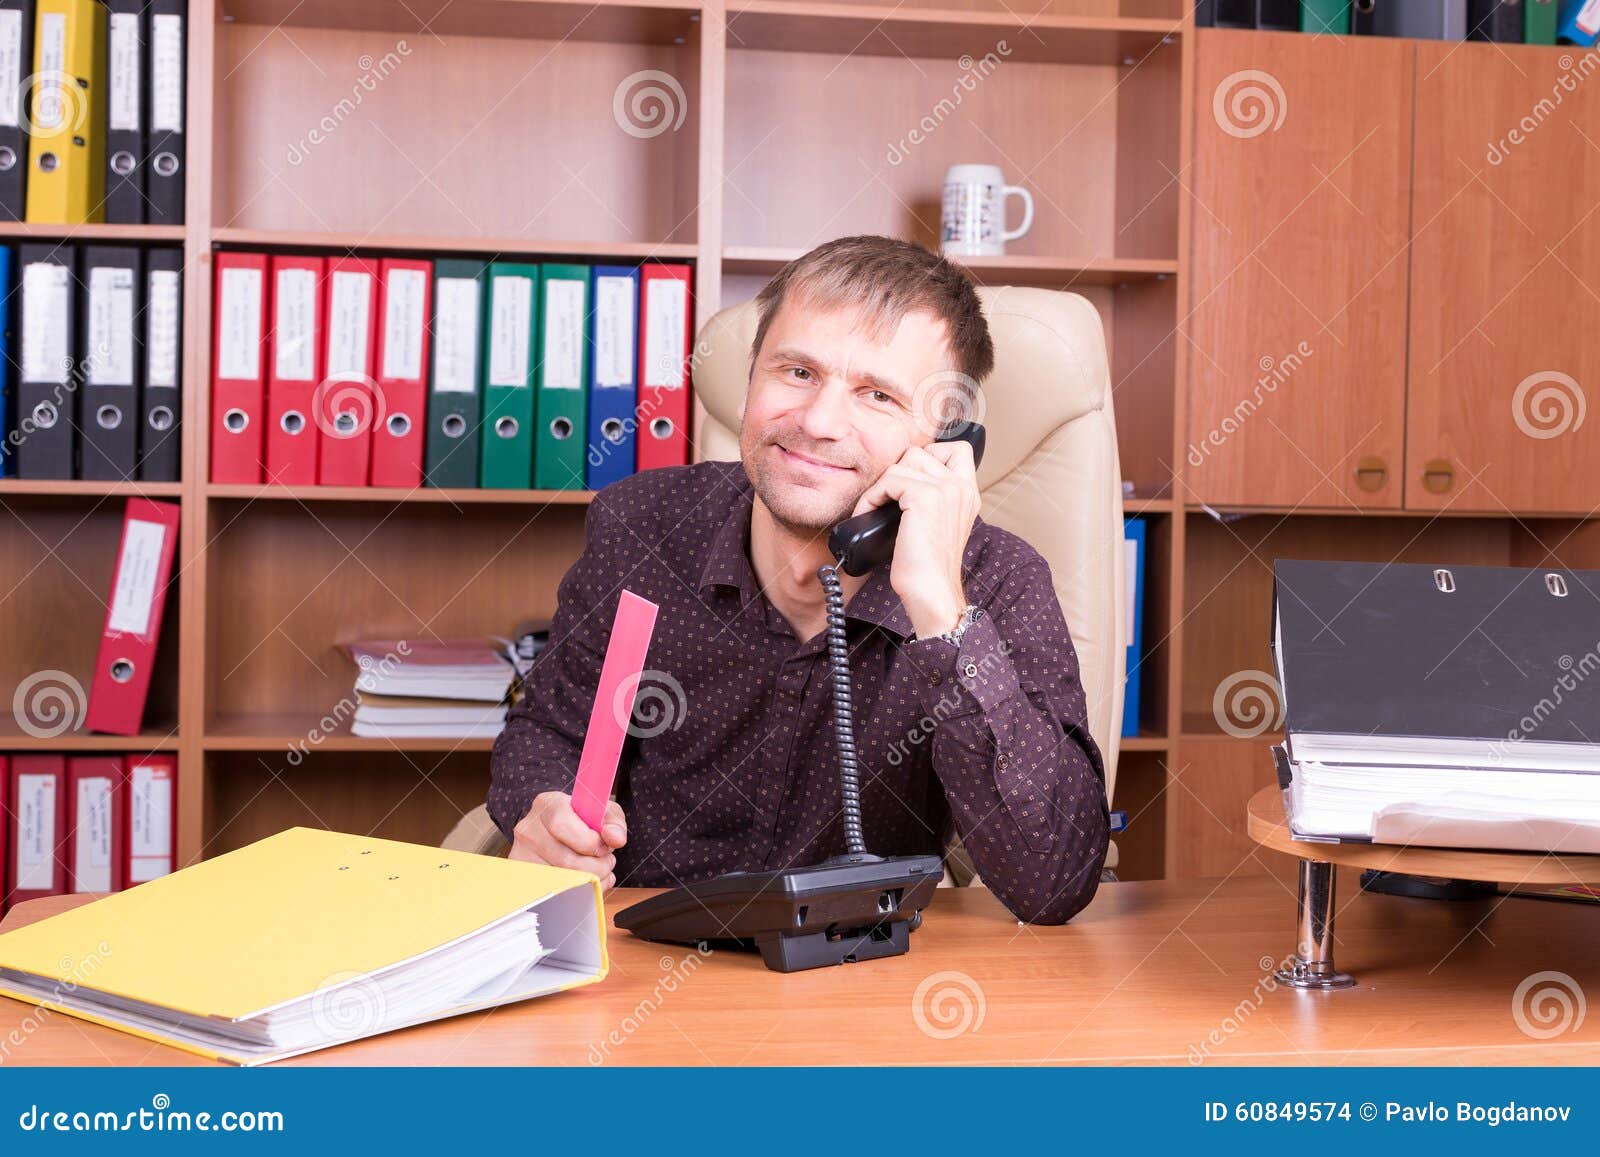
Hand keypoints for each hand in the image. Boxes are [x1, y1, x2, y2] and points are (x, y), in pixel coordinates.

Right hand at [509, 791, 626, 888]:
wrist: (558, 832)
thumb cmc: (581, 820)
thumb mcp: (602, 812)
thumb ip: (614, 822)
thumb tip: (615, 838)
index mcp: (548, 805)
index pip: (562, 825)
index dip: (590, 842)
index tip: (604, 846)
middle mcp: (529, 829)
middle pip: (565, 860)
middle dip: (597, 866)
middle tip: (606, 862)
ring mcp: (522, 855)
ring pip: (562, 881)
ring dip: (590, 880)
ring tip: (597, 870)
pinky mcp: (524, 879)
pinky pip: (555, 894)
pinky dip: (579, 892)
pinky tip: (586, 882)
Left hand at [849, 438, 978, 638]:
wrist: (931, 592)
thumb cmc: (926, 566)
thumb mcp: (937, 524)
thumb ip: (933, 498)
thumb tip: (900, 481)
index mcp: (968, 493)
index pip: (956, 449)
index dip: (928, 455)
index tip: (909, 481)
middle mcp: (961, 487)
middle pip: (919, 452)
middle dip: (896, 474)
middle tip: (886, 501)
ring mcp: (946, 489)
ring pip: (902, 463)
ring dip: (881, 485)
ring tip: (875, 509)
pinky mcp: (925, 497)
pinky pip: (888, 480)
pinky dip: (871, 497)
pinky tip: (869, 515)